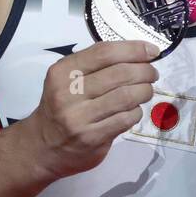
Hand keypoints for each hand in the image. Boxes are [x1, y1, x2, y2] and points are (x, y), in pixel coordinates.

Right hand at [23, 40, 159, 179]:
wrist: (43, 146)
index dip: (134, 49)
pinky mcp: (91, 138)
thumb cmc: (63, 106)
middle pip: (120, 74)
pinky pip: (126, 119)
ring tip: (146, 91)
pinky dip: (137, 112)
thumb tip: (142, 53)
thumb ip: (98, 65)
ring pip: (127, 96)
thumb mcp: (69, 79)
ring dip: (145, 91)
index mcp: (63, 72)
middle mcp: (68, 93)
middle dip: (145, 71)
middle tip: (152, 74)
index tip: (152, 51)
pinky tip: (133, 111)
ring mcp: (78, 117)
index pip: (105, 53)